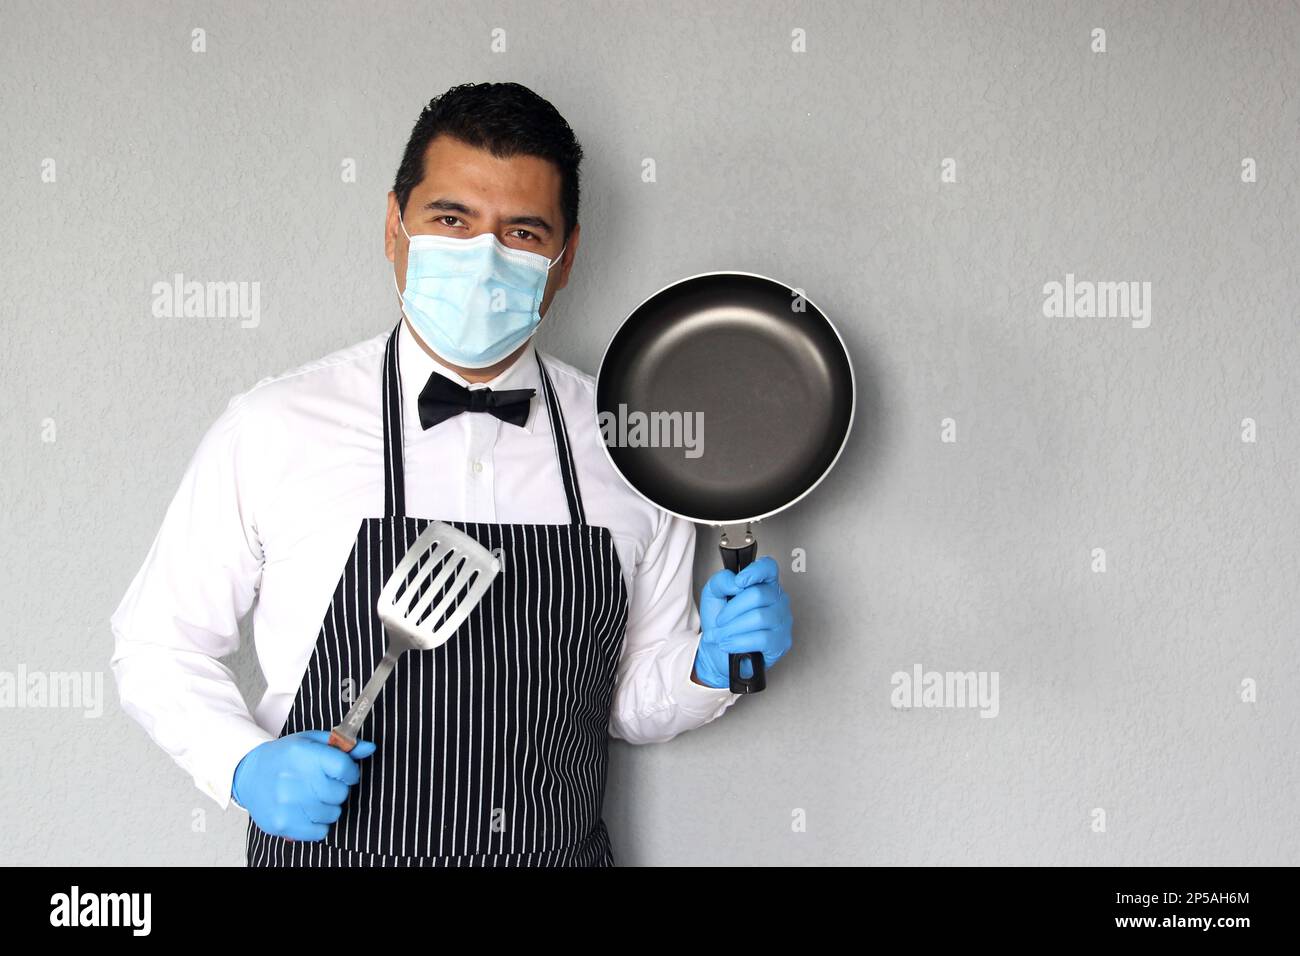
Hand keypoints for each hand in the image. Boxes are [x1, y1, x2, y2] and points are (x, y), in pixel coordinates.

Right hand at [232, 730, 376, 840]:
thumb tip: (370, 748)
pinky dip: (318, 823)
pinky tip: (307, 810)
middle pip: (340, 793)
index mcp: (302, 754)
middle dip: (337, 789)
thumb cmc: (284, 757)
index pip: (343, 768)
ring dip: (328, 806)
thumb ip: (343, 745)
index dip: (350, 772)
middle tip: (322, 784)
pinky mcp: (283, 824)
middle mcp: (293, 779)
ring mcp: (287, 804)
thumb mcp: (311, 741)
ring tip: (312, 796)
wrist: (248, 774)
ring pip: (332, 813)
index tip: (344, 773)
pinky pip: (320, 831)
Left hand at [694, 555, 792, 688]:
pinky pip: (761, 638)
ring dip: (732, 629)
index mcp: (764, 584)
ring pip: (758, 618)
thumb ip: (721, 580)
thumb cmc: (720, 623)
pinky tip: (729, 644)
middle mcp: (778, 600)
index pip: (769, 568)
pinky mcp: (781, 642)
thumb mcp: (713, 595)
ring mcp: (783, 621)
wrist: (717, 652)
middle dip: (731, 611)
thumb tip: (735, 582)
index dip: (755, 571)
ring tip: (721, 636)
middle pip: (758, 595)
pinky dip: (739, 642)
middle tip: (719, 621)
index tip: (739, 582)